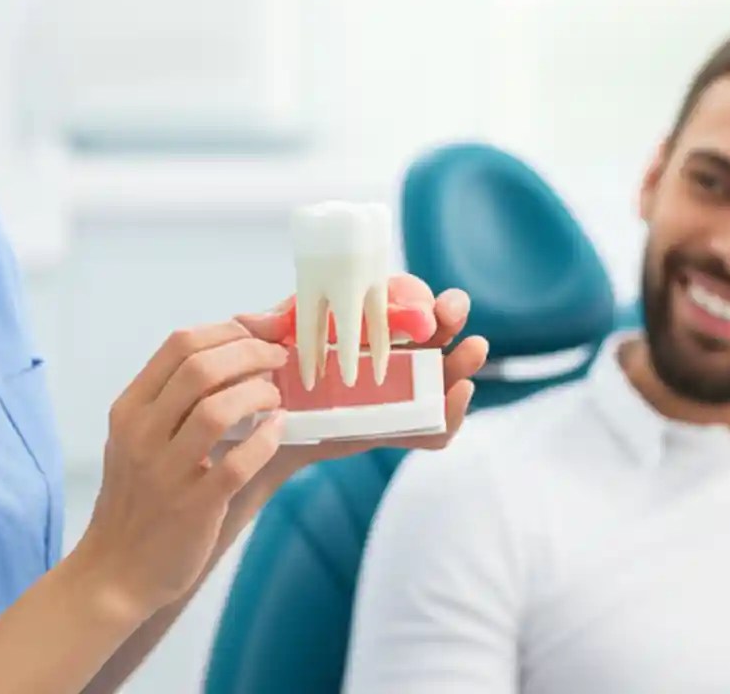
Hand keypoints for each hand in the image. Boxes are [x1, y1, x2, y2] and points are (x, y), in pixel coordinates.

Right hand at [72, 321, 290, 615]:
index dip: (229, 330)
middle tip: (279, 358)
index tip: (263, 331)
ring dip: (258, 393)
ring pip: (217, 409)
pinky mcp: (192, 506)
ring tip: (276, 395)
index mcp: (129, 410)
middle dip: (251, 353)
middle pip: (201, 367)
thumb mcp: (138, 439)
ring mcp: (165, 471)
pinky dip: (265, 440)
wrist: (114, 570)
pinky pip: (237, 464)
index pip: (179, 345)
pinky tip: (278, 429)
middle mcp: (141, 434)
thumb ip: (174, 399)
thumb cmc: (138, 499)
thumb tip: (234, 351)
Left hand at [237, 273, 488, 466]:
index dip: (413, 295)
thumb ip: (263, 328)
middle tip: (450, 315)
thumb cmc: (264, 376)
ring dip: (460, 361)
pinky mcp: (392, 429)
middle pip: (429, 327)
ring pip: (438, 374)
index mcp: (357, 321)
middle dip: (448, 314)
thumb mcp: (262, 346)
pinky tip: (455, 399)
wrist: (255, 434)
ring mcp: (393, 391)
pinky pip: (428, 427)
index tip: (416, 303)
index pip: (395, 297)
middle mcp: (384, 351)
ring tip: (474, 350)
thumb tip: (262, 319)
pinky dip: (447, 417)